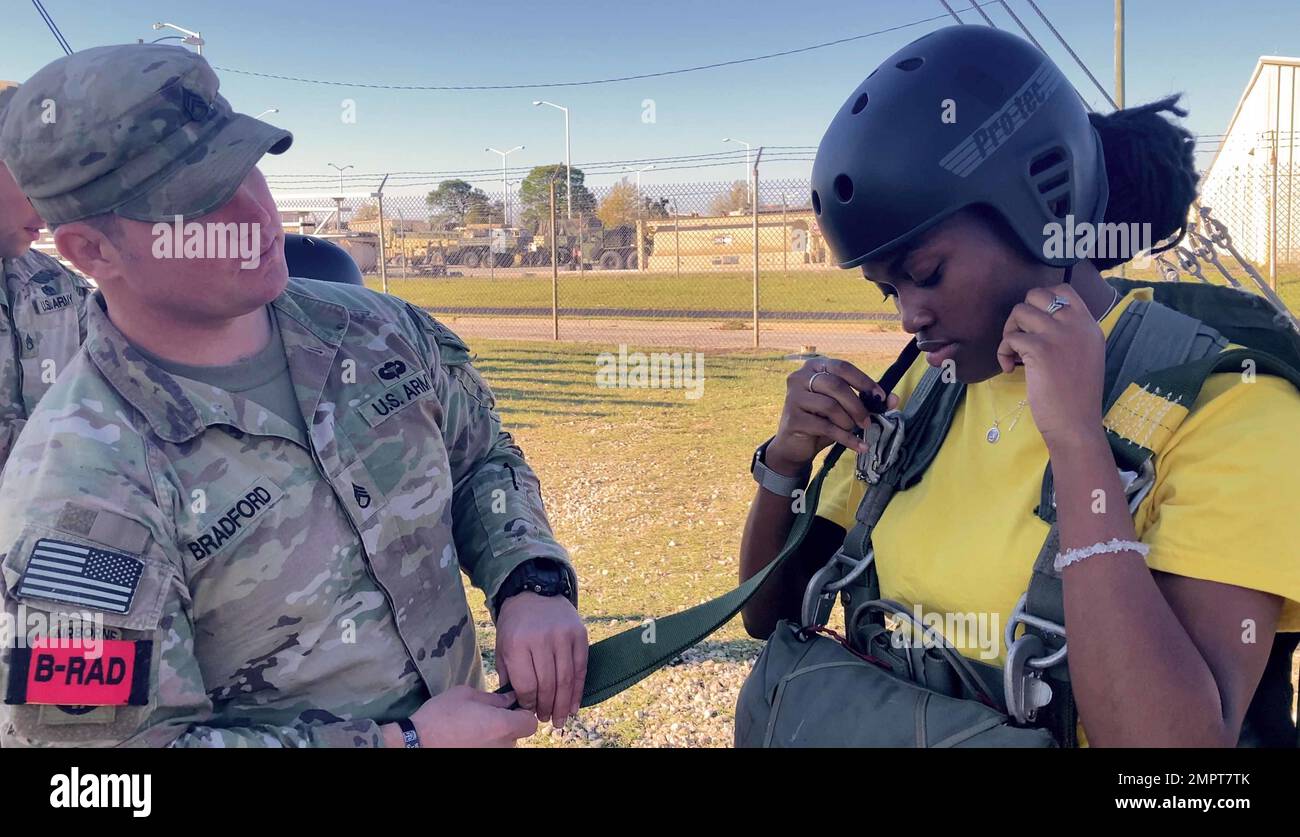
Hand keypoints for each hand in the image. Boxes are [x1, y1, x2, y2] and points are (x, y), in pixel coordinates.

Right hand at [382, 685, 537, 747]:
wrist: (417, 743)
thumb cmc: (440, 715)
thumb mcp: (467, 695)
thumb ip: (493, 698)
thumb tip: (509, 699)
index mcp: (502, 726)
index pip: (530, 723)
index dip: (523, 714)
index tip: (510, 708)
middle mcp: (502, 746)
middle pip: (516, 735)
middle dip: (507, 725)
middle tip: (486, 716)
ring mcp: (492, 757)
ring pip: (503, 745)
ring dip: (495, 737)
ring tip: (473, 728)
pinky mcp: (482, 762)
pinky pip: (490, 750)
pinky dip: (484, 745)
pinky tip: (467, 739)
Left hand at [495, 592, 587, 728]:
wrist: (533, 592)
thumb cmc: (515, 625)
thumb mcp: (502, 647)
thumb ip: (509, 676)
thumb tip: (518, 706)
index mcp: (517, 644)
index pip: (527, 684)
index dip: (529, 703)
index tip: (529, 712)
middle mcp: (541, 639)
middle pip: (548, 684)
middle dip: (547, 707)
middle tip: (547, 720)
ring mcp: (563, 636)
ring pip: (566, 679)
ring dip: (564, 704)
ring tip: (560, 719)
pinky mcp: (579, 634)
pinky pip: (581, 667)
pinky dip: (578, 690)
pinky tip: (574, 705)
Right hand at [766, 357, 900, 471]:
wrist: (794, 445)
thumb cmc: (821, 420)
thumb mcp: (844, 408)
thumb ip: (867, 401)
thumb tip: (894, 399)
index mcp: (814, 368)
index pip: (842, 367)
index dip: (863, 381)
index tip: (880, 397)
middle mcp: (800, 378)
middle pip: (836, 385)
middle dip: (857, 405)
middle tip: (868, 422)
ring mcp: (794, 398)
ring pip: (830, 406)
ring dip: (848, 421)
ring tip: (854, 430)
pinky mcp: (794, 419)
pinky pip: (826, 426)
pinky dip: (846, 438)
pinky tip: (858, 446)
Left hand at [995, 283, 1105, 449]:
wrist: (1076, 423)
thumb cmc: (1076, 396)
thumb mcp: (1085, 356)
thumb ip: (1070, 334)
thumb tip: (1040, 321)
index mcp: (1089, 325)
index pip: (1063, 290)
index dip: (1041, 301)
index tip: (1034, 324)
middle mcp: (1076, 324)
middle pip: (1037, 295)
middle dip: (1021, 314)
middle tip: (1021, 339)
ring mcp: (1059, 334)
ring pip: (1020, 312)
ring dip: (1010, 332)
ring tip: (1015, 354)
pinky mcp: (1040, 349)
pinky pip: (1010, 338)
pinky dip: (1003, 352)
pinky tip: (1010, 369)